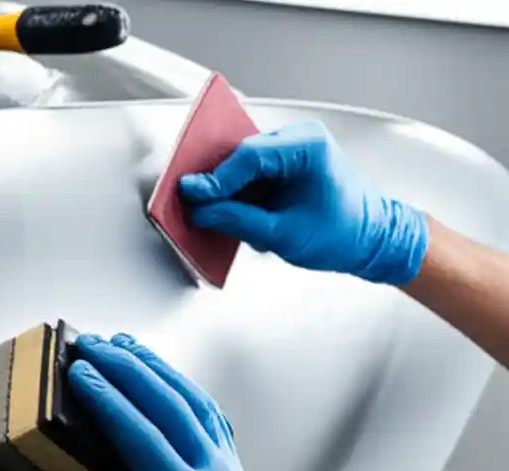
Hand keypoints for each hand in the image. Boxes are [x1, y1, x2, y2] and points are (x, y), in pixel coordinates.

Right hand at [68, 333, 312, 470]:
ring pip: (197, 407)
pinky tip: (167, 384)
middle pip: (172, 407)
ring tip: (126, 346)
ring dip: (159, 372)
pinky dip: (183, 394)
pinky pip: (211, 424)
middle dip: (128, 368)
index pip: (143, 436)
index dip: (107, 401)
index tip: (79, 373)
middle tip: (92, 344)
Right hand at [179, 120, 428, 284]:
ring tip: (212, 214)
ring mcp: (291, 150)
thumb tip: (203, 212)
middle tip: (192, 204)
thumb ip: (239, 220)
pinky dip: (238, 193)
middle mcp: (299, 139)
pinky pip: (250, 174)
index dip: (215, 178)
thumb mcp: (285, 233)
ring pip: (242, 165)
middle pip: (240, 156)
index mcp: (308, 146)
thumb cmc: (344, 233)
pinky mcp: (284, 165)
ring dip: (227, 190)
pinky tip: (232, 212)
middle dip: (216, 183)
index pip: (249, 156)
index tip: (191, 194)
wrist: (372, 239)